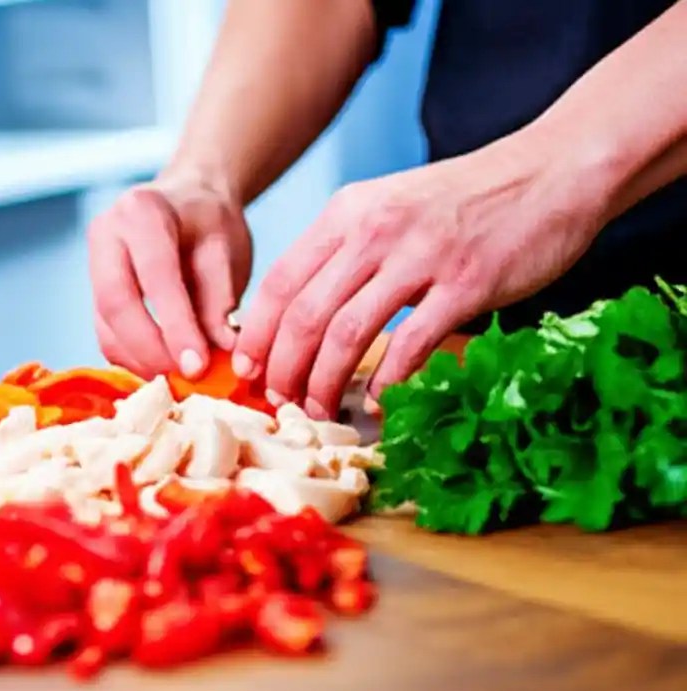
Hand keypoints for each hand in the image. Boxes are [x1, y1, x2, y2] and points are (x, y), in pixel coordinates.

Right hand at [88, 173, 252, 377]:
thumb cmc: (209, 223)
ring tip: (180, 378)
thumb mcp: (225, 250)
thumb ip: (220, 300)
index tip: (199, 365)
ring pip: (106, 327)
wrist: (188, 202)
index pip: (155, 276)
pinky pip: (107, 335)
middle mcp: (106, 235)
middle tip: (187, 378)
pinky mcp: (94, 294)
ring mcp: (92, 266)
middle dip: (151, 350)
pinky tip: (164, 368)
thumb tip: (222, 354)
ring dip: (141, 362)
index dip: (175, 325)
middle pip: (115, 304)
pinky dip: (134, 359)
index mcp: (142, 212)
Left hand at [231, 136, 604, 418]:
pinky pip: (409, 342)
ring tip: (319, 410)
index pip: (279, 281)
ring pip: (347, 333)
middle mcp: (374, 230)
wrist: (551, 171)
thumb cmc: (466, 200)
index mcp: (347, 213)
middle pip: (304, 314)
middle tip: (279, 401)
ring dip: (325, 381)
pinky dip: (385, 380)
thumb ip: (345, 250)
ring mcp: (420, 256)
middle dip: (284, 368)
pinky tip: (375, 401)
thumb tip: (301, 312)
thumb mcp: (388, 206)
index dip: (257, 333)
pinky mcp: (466, 283)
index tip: (249, 369)